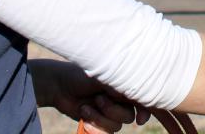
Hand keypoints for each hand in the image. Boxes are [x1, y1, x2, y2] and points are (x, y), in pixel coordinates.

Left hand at [29, 59, 143, 133]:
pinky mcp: (98, 122)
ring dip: (99, 118)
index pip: (142, 99)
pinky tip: (84, 113)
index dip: (144, 111)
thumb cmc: (82, 75)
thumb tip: (137, 93)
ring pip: (116, 126)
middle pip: (128, 116)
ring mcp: (108, 112)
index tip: (140, 120)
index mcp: (124, 84)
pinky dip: (94, 124)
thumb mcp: (104, 76)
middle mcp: (119, 99)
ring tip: (86, 106)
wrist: (59, 86)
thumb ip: (121, 84)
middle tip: (98, 99)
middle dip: (112, 111)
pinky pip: (105, 132)